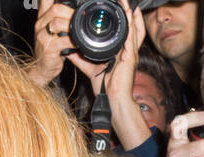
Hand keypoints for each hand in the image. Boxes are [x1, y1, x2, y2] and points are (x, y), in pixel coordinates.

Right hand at [29, 0, 77, 86]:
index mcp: (42, 18)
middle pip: (55, 8)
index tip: (71, 1)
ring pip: (58, 23)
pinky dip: (73, 41)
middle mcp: (40, 25)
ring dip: (72, 26)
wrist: (42, 69)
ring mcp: (43, 37)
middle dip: (70, 12)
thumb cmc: (49, 50)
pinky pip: (63, 41)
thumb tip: (72, 9)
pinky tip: (78, 43)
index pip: (45, 0)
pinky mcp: (48, 49)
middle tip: (80, 18)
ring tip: (79, 31)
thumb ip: (58, 19)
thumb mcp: (51, 31)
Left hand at [68, 0, 149, 149]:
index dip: (121, 20)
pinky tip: (129, 15)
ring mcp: (130, 53)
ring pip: (134, 29)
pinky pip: (132, 37)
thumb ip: (80, 57)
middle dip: (129, 13)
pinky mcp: (130, 57)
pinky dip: (131, 25)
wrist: (112, 101)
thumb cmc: (106, 88)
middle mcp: (126, 51)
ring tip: (127, 2)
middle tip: (124, 1)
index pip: (122, 32)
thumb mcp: (90, 68)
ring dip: (131, 15)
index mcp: (119, 52)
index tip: (115, 7)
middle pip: (132, 27)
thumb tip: (68, 49)